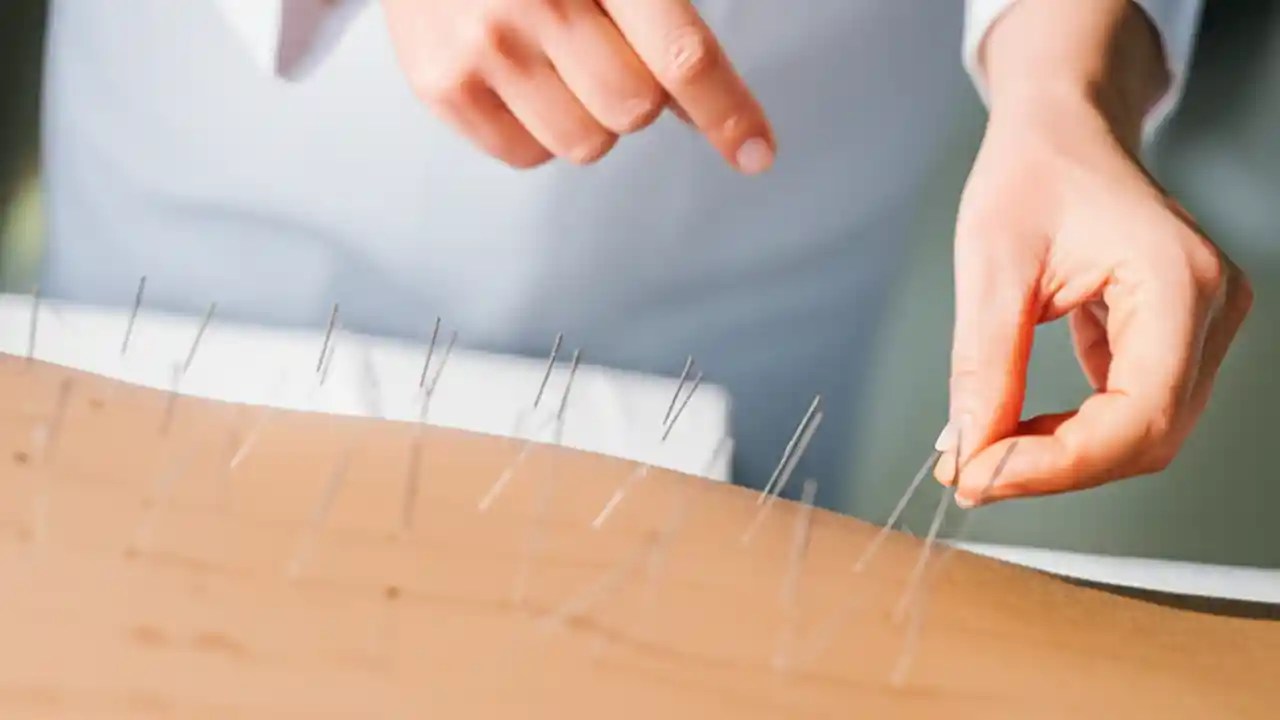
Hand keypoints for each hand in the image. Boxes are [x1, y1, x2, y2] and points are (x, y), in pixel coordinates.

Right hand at [381, 0, 774, 170]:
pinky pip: (528, 157)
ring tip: (552, 56)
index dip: (727, 111)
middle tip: (602, 44)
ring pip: (584, 144)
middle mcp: (536, 1)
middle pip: (635, 111)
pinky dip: (538, 128)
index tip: (757, 153)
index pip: (680, 54)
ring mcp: (482, 48)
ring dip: (587, 115)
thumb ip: (660, 13)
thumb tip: (700, 100)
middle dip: (636, 90)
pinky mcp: (441, 86)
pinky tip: (518, 73)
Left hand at [935, 2, 1252, 506]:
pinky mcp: (1175, 336)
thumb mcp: (991, 265)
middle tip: (969, 476)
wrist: (1062, 132)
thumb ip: (984, 367)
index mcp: (1178, 280)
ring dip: (1061, 456)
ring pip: (1142, 433)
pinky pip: (1132, 408)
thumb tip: (968, 455)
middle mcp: (1210, 307)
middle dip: (1054, 468)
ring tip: (983, 452)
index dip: (1057, 464)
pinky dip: (1072, 431)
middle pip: (1147, 437)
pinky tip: (1016, 426)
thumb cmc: (1033, 172)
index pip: (1138, 415)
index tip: (980, 477)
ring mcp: (1201, 324)